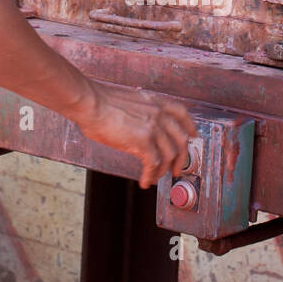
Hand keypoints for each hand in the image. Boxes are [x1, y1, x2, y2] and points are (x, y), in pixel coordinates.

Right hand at [73, 80, 196, 188]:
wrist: (90, 103)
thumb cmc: (99, 102)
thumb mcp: (129, 101)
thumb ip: (140, 111)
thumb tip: (138, 125)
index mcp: (155, 102)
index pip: (182, 113)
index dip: (190, 127)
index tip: (193, 136)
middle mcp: (159, 114)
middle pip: (181, 139)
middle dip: (181, 158)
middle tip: (177, 169)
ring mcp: (153, 127)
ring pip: (169, 155)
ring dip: (163, 170)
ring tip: (155, 178)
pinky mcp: (143, 141)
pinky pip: (153, 164)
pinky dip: (150, 176)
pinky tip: (145, 181)